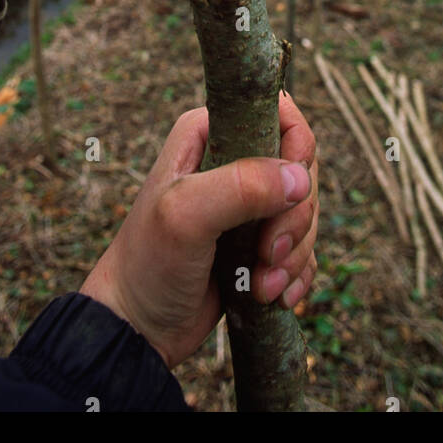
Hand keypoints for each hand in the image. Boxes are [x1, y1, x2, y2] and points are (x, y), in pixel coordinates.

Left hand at [79, 92, 318, 368]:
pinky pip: (303, 249)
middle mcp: (232, 161)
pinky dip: (295, 274)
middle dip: (294, 220)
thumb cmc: (148, 262)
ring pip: (305, 213)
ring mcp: (248, 204)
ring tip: (261, 283)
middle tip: (266, 253)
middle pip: (301, 170)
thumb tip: (300, 179)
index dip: (298, 151)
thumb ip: (241, 187)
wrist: (138, 326)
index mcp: (210, 134)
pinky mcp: (259, 242)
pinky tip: (272, 295)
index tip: (291, 193)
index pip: (280, 115)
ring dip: (292, 255)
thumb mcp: (186, 215)